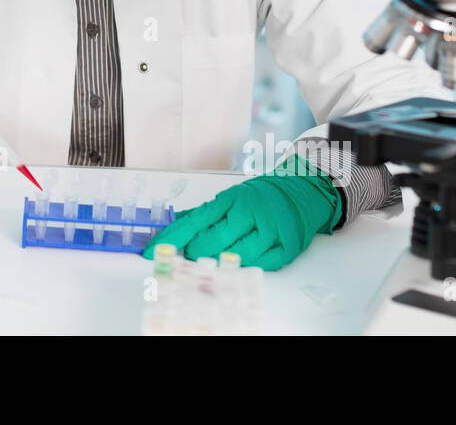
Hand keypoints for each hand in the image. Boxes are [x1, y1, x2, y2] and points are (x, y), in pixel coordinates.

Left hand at [142, 154, 341, 270]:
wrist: (304, 189)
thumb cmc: (260, 196)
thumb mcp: (230, 197)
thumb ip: (202, 212)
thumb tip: (173, 222)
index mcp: (232, 199)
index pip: (194, 221)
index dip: (171, 238)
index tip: (151, 252)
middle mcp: (250, 213)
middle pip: (212, 242)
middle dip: (196, 252)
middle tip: (193, 252)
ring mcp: (269, 230)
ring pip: (235, 256)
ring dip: (221, 261)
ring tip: (219, 256)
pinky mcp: (286, 247)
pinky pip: (260, 266)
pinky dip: (248, 266)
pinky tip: (246, 256)